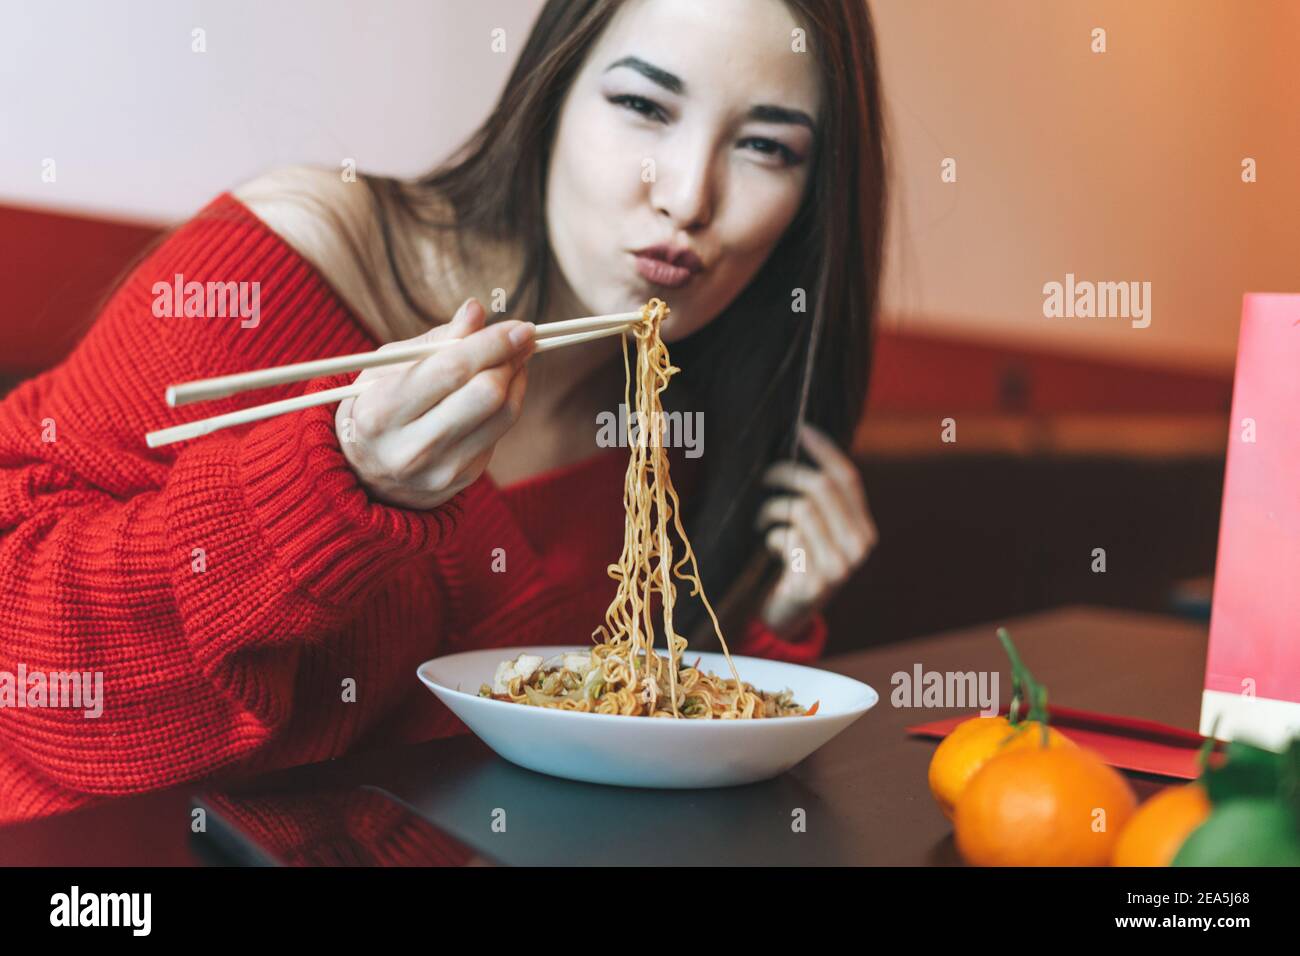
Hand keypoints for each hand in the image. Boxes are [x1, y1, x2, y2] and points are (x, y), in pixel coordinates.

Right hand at [335, 298, 534, 509]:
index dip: (492, 344)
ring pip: (503, 414)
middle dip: (511, 358)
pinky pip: (501, 432)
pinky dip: (509, 401)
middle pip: (486, 395)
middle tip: (522, 337)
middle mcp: (412, 447)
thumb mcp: (387, 367)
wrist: (364, 474)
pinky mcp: (463, 478)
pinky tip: (502, 385)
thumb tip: (476, 311)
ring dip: (517, 378)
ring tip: (515, 356)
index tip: (520, 326)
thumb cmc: (376, 404)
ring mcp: (441, 469)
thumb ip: (435, 340)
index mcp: (382, 411)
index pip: (452, 370)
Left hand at [754, 423, 877, 634]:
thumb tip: (803, 443)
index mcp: (864, 529)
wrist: (787, 614)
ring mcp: (839, 567)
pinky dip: (770, 537)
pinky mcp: (814, 583)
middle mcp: (859, 547)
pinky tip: (769, 550)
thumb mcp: (817, 530)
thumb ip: (821, 501)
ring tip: (762, 519)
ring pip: (800, 509)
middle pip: (822, 488)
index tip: (801, 428)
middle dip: (787, 473)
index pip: (848, 478)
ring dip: (771, 509)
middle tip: (764, 474)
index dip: (824, 449)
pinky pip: (785, 538)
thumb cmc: (797, 563)